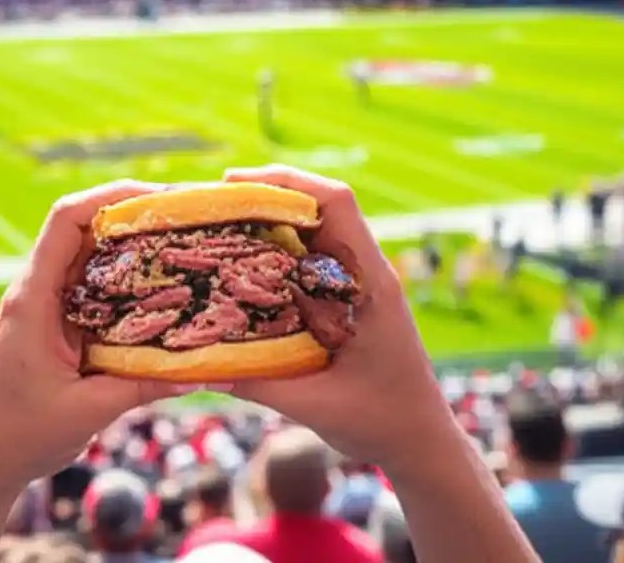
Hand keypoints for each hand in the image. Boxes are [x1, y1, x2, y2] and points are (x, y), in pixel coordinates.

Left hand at [0, 180, 187, 482]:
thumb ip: (146, 385)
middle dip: (134, 217)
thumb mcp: (90, 410)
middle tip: (187, 221)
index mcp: (33, 299)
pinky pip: (91, 290)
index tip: (160, 197)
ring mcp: (42, 308)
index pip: (67, 221)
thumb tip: (206, 371)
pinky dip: (124, 284)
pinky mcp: (53, 327)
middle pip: (83, 230)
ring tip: (182, 248)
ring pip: (89, 259)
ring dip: (132, 250)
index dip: (111, 196)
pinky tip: (160, 294)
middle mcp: (35, 293)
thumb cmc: (20, 437)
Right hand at [223, 165, 451, 468]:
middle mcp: (368, 274)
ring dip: (271, 223)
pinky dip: (279, 254)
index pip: (337, 205)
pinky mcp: (352, 302)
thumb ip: (260, 384)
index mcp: (372, 283)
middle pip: (321, 208)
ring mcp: (361, 286)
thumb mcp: (317, 406)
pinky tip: (244, 269)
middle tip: (213, 205)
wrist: (422, 442)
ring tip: (220, 229)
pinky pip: (313, 262)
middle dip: (267, 196)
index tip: (236, 183)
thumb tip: (200, 366)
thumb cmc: (382, 422)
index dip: (288, 182)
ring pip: (316, 233)